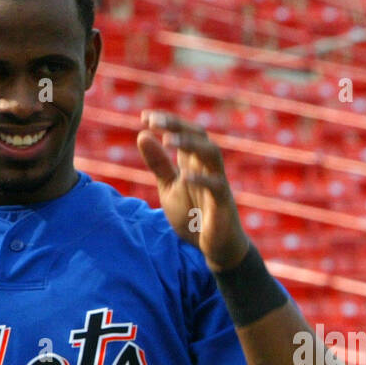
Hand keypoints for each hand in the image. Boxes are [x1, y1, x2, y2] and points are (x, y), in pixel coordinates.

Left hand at [137, 111, 249, 270]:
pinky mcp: (223, 203)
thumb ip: (158, 164)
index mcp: (193, 161)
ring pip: (211, 153)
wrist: (212, 247)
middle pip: (199, 135)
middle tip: (153, 122)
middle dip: (177, 125)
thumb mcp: (169, 188)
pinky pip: (216, 186)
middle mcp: (207, 167)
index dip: (167, 121)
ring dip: (191, 144)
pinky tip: (183, 176)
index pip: (184, 132)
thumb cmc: (193, 215)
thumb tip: (142, 135)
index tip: (144, 117)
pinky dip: (201, 180)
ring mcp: (217, 182)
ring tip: (168, 140)